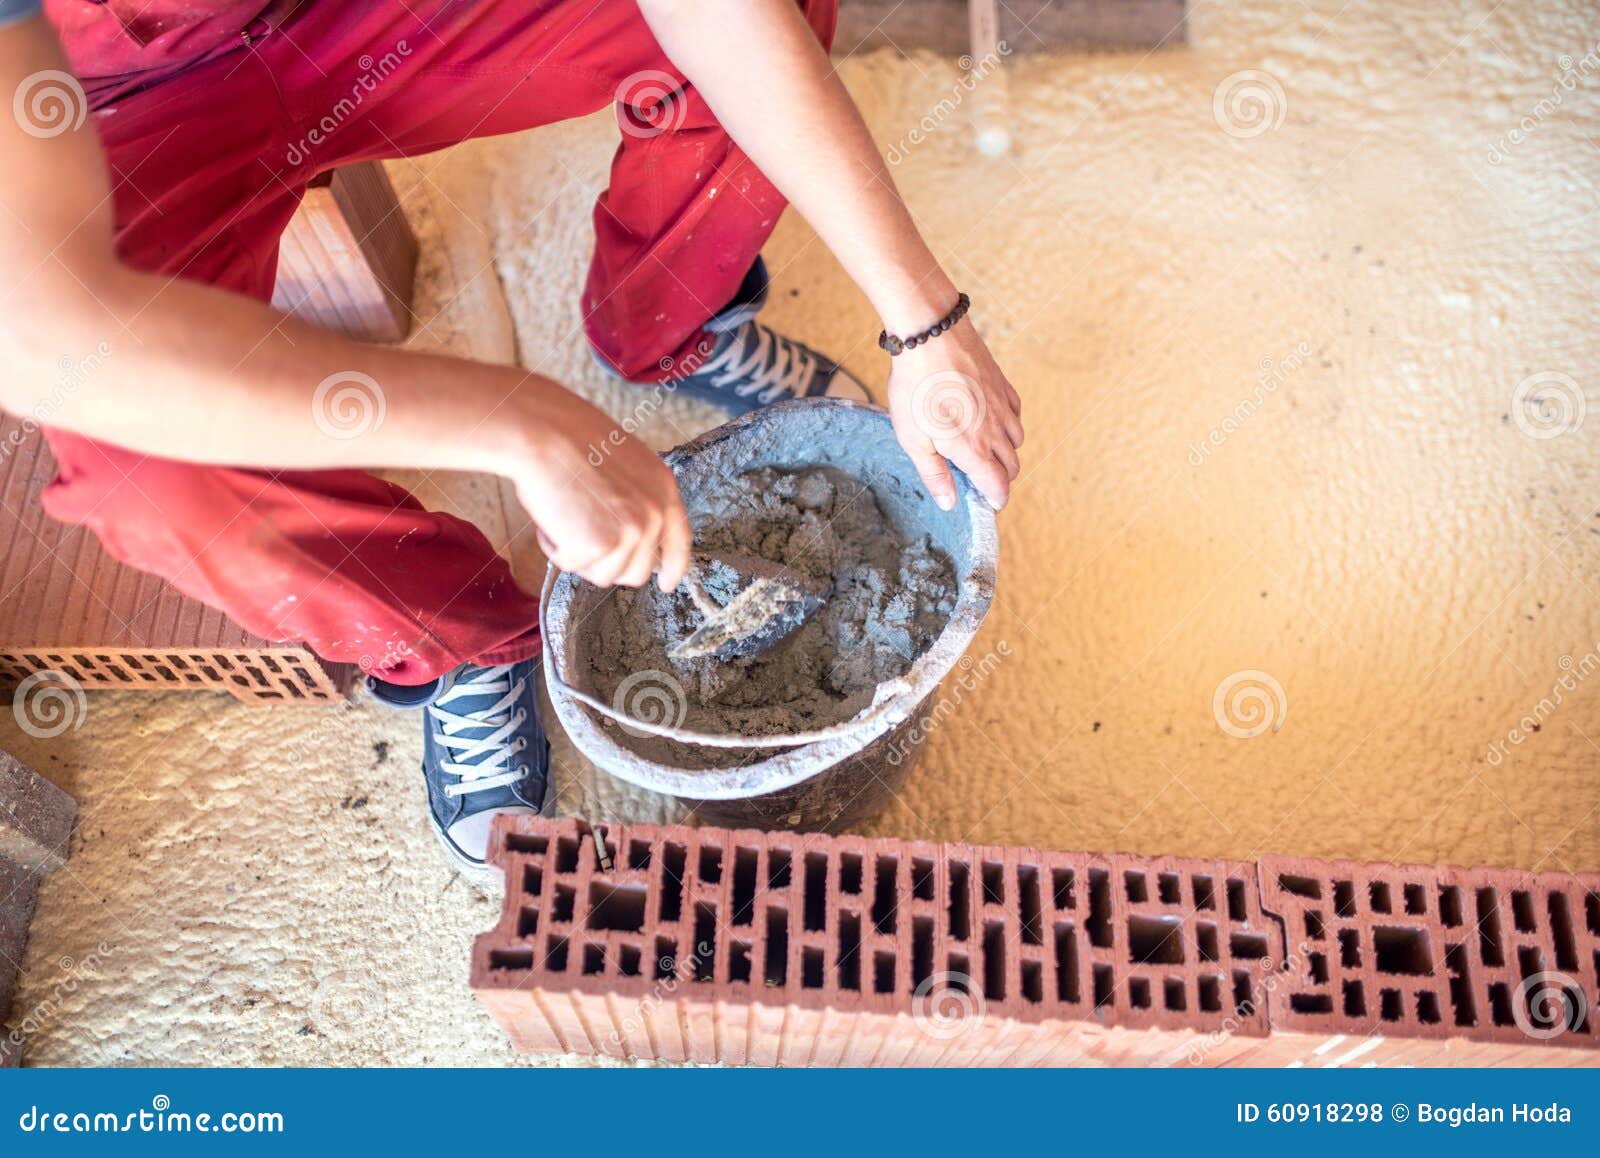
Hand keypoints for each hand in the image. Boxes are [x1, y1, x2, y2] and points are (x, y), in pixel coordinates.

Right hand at [502, 384, 691, 590]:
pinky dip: (555, 548)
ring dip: (578, 555)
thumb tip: (632, 540)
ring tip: (565, 516)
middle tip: (580, 530)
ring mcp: (632, 532)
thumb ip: (637, 501)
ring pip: (605, 576)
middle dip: (607, 562)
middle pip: (638, 572)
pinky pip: (572, 566)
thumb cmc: (569, 442)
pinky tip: (551, 516)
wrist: (544, 433)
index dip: (673, 568)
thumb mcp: (624, 467)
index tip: (667, 583)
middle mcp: (655, 514)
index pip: (679, 542)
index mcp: (663, 490)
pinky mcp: (602, 545)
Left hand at [886, 317, 1022, 509]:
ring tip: (986, 451)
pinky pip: (1016, 413)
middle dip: (1001, 479)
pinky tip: (992, 420)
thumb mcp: (914, 439)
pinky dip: (1009, 424)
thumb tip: (949, 503)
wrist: (931, 337)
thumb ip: (934, 473)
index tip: (990, 504)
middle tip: (983, 481)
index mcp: (972, 449)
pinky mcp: (1001, 384)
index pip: (998, 486)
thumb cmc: (917, 387)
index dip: (996, 500)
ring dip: (1006, 452)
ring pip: (1017, 440)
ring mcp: (1001, 406)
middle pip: (1012, 466)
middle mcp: (994, 431)